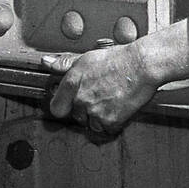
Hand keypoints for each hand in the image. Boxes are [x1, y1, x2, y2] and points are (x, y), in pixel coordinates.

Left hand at [42, 42, 159, 137]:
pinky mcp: (110, 121)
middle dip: (86, 110)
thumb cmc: (118, 59)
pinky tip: (119, 108)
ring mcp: (94, 111)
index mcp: (72, 82)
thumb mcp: (87, 58)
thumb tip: (46, 63)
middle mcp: (80, 99)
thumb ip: (64, 64)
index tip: (69, 105)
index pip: (56, 108)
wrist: (141, 66)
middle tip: (100, 97)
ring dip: (99, 118)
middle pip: (76, 116)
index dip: (63, 107)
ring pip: (91, 124)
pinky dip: (113, 123)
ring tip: (111, 102)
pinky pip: (106, 129)